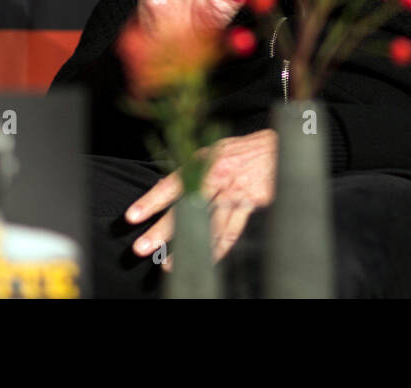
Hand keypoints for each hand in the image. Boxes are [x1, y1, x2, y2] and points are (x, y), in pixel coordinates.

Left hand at [126, 129, 278, 267]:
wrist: (277, 146)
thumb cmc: (241, 150)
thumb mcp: (212, 151)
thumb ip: (191, 171)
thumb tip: (164, 187)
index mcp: (203, 161)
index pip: (172, 184)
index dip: (151, 200)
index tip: (133, 216)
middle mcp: (217, 176)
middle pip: (185, 207)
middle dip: (163, 230)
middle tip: (142, 247)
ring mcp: (235, 191)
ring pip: (207, 224)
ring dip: (188, 245)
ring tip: (170, 264)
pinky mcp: (251, 203)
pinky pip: (232, 230)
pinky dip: (218, 248)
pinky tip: (206, 260)